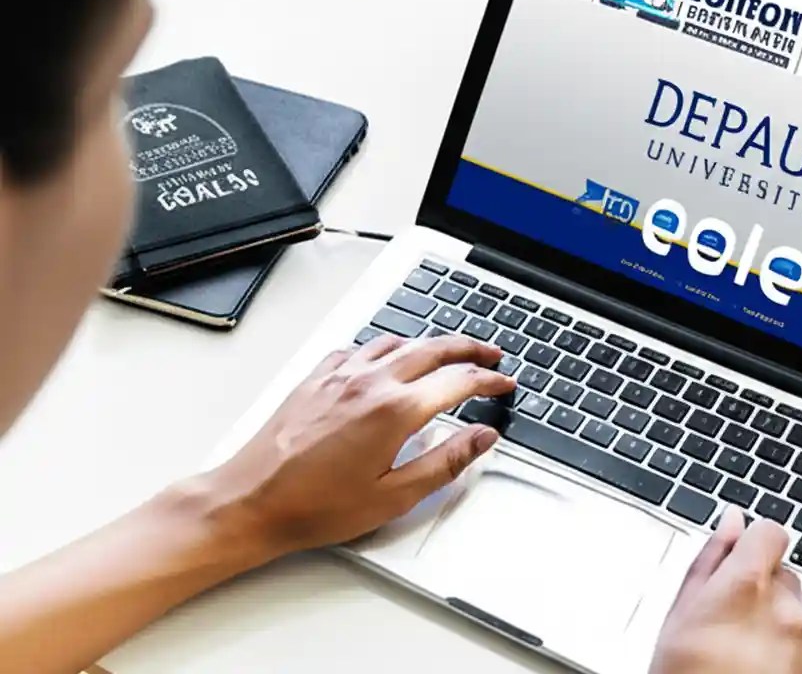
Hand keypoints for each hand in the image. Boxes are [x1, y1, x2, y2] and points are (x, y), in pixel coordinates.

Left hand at [199, 334, 514, 559]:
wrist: (251, 501)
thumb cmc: (315, 506)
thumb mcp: (394, 496)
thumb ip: (446, 462)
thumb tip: (481, 439)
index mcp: (394, 411)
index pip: (459, 381)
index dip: (490, 382)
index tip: (504, 385)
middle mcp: (370, 382)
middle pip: (434, 348)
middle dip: (470, 348)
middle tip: (491, 356)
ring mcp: (340, 375)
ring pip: (398, 342)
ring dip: (430, 344)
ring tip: (447, 354)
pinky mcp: (317, 378)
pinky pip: (361, 348)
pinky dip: (386, 348)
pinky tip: (387, 361)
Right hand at [649, 507, 801, 673]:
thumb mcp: (678, 620)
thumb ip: (710, 561)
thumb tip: (731, 521)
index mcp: (747, 586)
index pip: (771, 531)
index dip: (755, 546)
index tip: (744, 561)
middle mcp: (788, 608)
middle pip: (787, 575)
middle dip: (765, 591)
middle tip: (731, 628)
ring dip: (785, 623)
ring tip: (747, 656)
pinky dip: (797, 655)